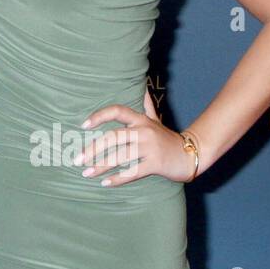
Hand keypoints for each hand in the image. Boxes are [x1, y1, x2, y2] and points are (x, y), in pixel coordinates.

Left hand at [76, 92, 195, 185]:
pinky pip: (132, 172)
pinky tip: (105, 183)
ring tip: (86, 173)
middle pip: (113, 137)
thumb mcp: (156, 119)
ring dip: (101, 166)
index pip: (117, 111)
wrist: (192, 154)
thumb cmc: (167, 138)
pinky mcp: (155, 164)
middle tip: (78, 159)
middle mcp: (144, 131)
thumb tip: (143, 85)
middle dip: (93, 149)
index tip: (83, 125)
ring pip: (120, 156)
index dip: (99, 116)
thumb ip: (146, 105)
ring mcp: (150, 147)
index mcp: (140, 119)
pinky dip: (118, 178)